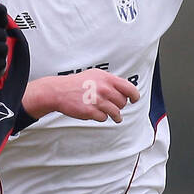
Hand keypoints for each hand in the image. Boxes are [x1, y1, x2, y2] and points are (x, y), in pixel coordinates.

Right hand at [24, 69, 139, 122]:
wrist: (59, 91)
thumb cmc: (77, 83)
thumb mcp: (95, 75)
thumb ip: (110, 81)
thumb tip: (124, 89)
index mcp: (107, 79)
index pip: (129, 88)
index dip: (134, 96)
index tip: (134, 99)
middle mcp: (104, 89)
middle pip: (122, 102)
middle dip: (120, 106)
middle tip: (115, 106)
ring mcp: (97, 101)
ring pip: (116, 113)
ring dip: (116, 116)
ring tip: (115, 117)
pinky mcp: (91, 111)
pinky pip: (104, 118)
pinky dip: (101, 117)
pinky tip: (96, 113)